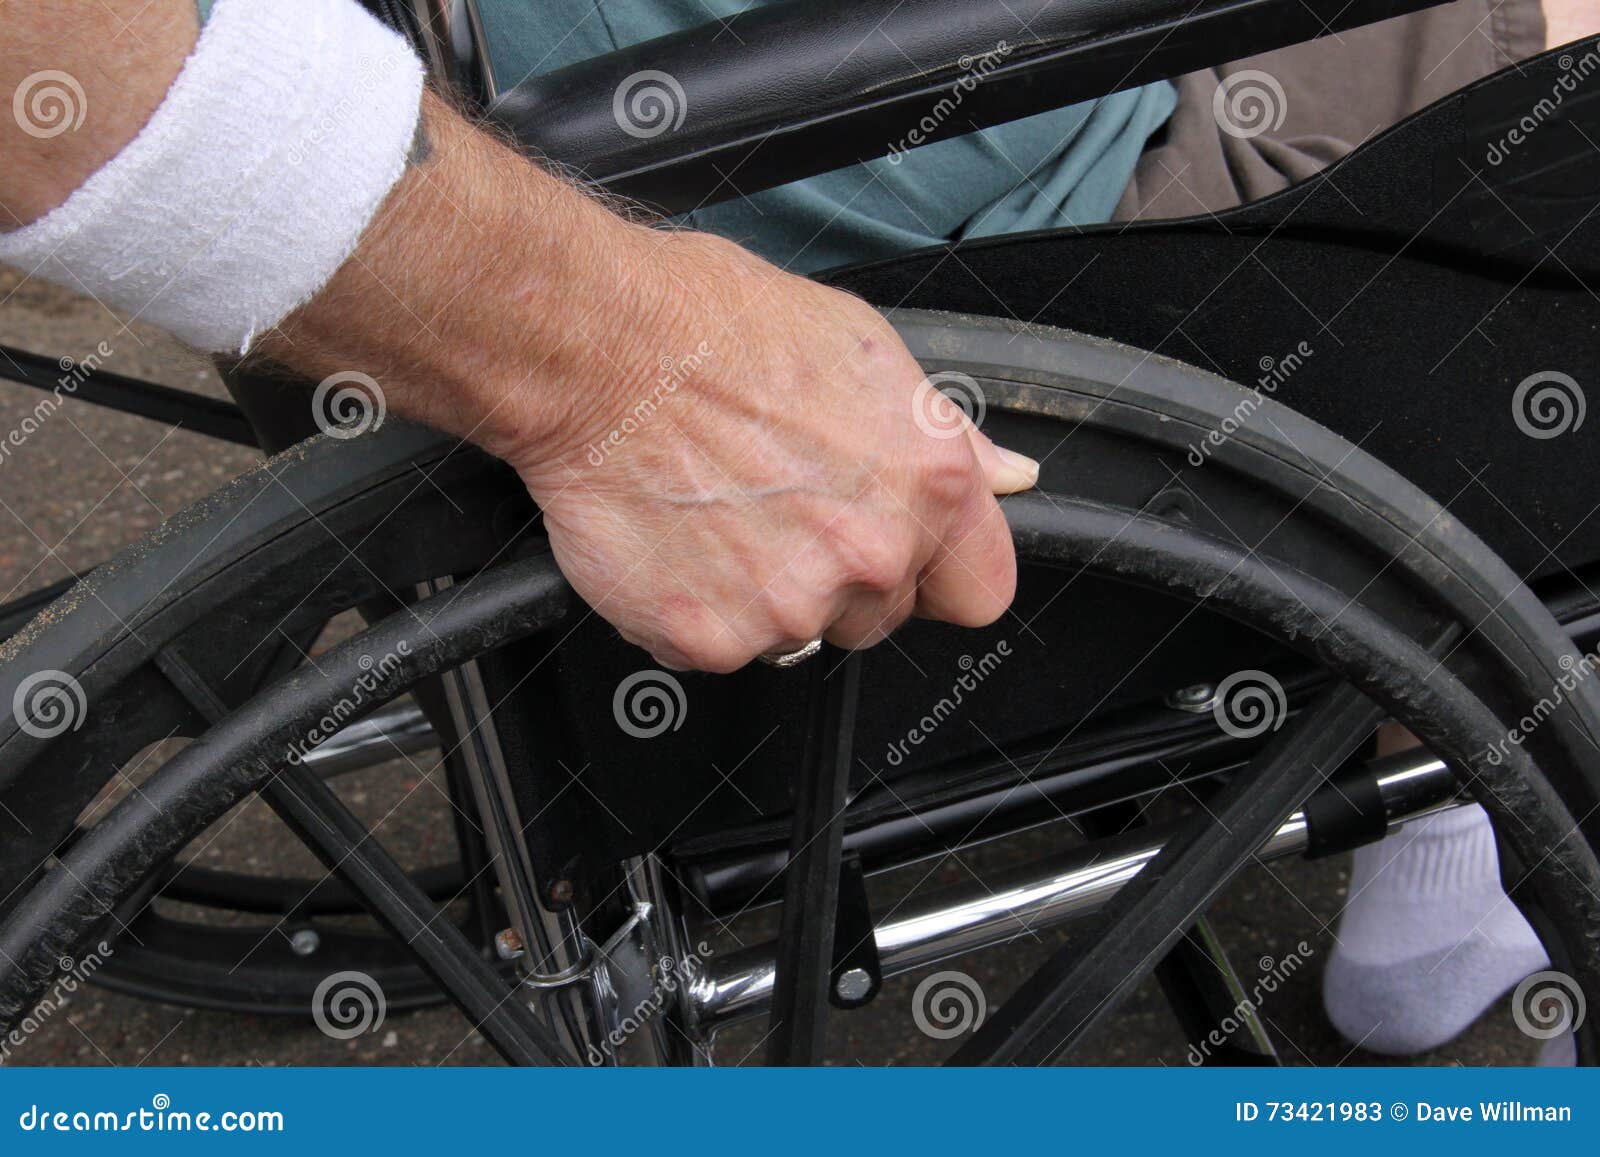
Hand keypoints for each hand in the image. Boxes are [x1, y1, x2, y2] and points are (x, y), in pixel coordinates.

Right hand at [262, 96, 1036, 670]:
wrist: (597, 351)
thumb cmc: (714, 327)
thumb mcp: (865, 351)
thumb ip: (949, 437)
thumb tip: (1010, 475)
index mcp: (925, 485)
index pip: (979, 589)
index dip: (939, 570)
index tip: (904, 555)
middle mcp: (870, 555)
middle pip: (883, 616)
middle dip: (841, 576)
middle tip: (779, 508)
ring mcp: (791, 606)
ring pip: (800, 636)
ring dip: (766, 596)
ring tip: (721, 515)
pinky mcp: (711, 639)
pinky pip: (719, 650)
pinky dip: (696, 612)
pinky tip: (680, 543)